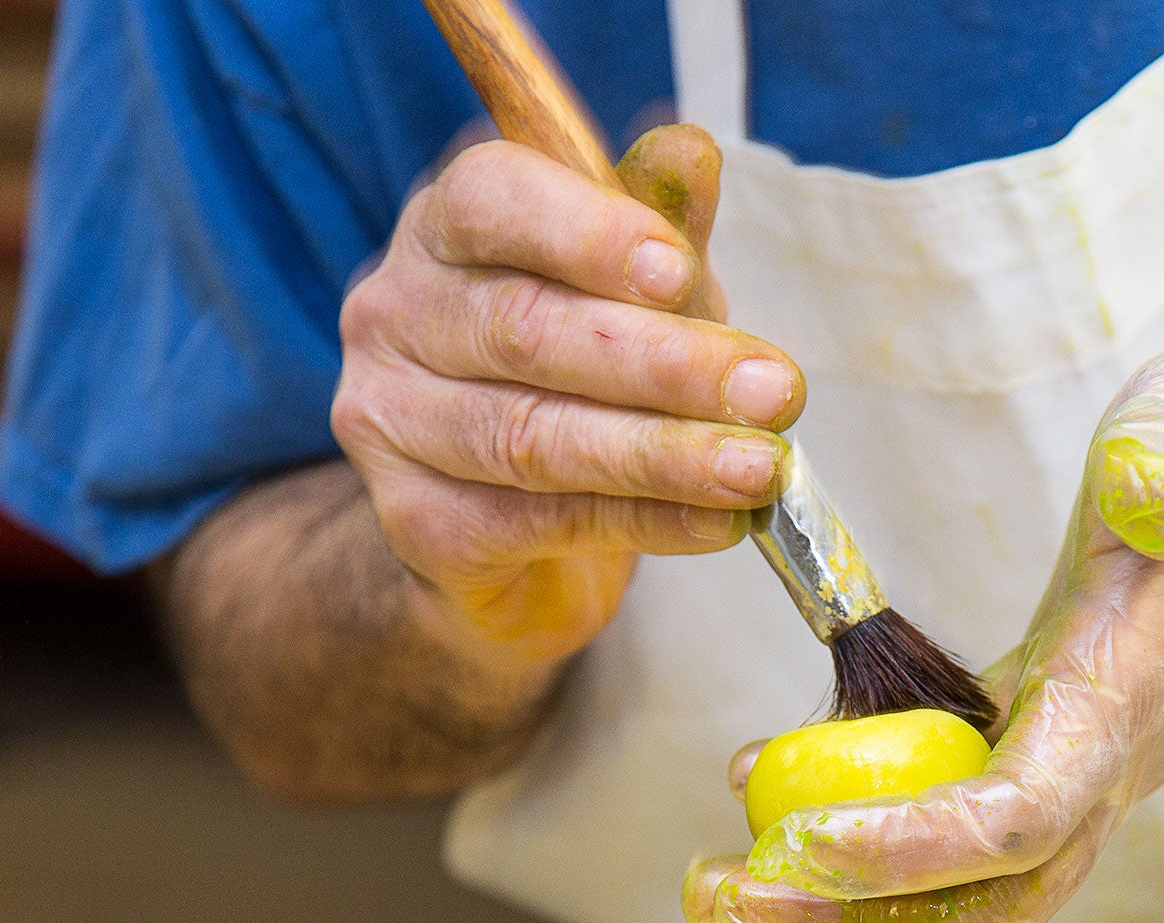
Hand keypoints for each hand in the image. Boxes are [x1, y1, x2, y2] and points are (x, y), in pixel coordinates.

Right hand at [330, 124, 805, 668]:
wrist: (492, 528)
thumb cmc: (571, 379)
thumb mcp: (628, 293)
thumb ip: (658, 230)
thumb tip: (691, 153)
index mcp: (444, 232)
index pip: (490, 201)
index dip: (587, 234)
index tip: (677, 270)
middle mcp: (396, 316)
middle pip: (526, 329)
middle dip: (664, 363)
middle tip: (771, 391)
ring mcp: (392, 423)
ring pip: (534, 437)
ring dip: (663, 454)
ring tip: (756, 467)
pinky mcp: (415, 523)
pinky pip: (540, 522)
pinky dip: (644, 521)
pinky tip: (715, 522)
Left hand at [682, 308, 1163, 922]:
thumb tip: (1143, 485)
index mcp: (1132, 700)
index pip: (1023, 821)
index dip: (909, 847)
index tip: (794, 837)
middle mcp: (1110, 765)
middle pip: (983, 904)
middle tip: (716, 902)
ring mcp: (1081, 767)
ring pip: (962, 891)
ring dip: (837, 907)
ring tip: (718, 882)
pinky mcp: (1047, 745)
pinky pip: (950, 826)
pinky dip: (858, 833)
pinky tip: (765, 786)